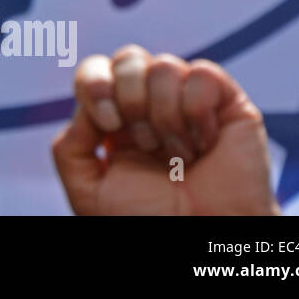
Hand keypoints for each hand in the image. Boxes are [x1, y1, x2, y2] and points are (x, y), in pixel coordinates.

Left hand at [51, 46, 279, 214]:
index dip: (96, 86)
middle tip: (147, 145)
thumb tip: (87, 108)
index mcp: (116, 118)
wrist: (199, 240)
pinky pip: (204, 75)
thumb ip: (70, 147)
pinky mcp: (228, 104)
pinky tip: (203, 143)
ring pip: (164, 66)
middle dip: (131, 101)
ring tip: (179, 155)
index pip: (96, 69)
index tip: (110, 124)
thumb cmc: (148, 221)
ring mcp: (188, 100)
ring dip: (166, 117)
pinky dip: (199, 112)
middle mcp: (151, 103)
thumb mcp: (89, 189)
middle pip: (128, 58)